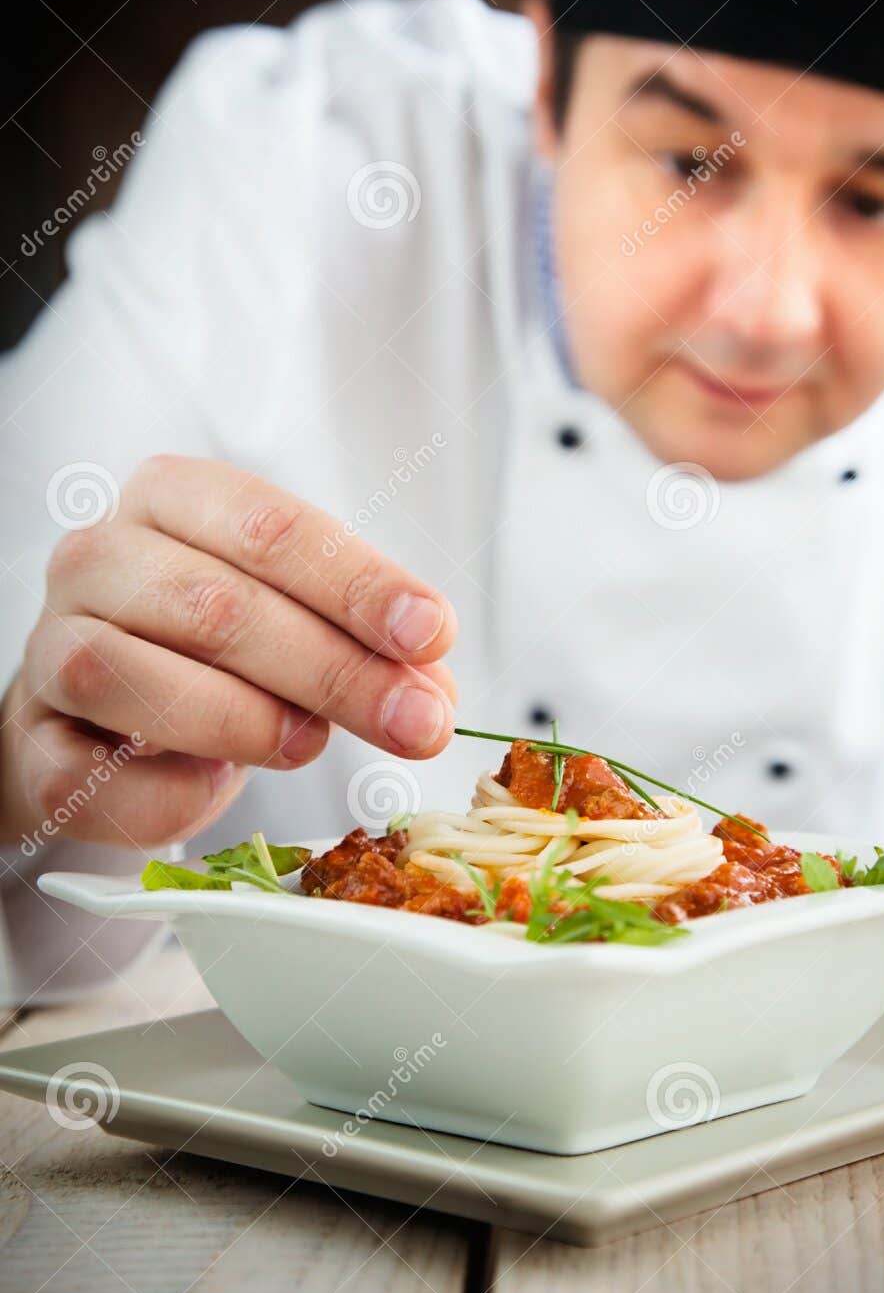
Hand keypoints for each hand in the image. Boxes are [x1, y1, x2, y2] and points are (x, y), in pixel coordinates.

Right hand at [3, 456, 456, 848]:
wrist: (100, 725)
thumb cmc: (209, 656)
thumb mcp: (300, 628)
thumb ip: (369, 650)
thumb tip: (434, 695)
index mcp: (173, 499)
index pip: (272, 528)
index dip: (359, 585)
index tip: (432, 634)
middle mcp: (100, 557)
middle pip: (220, 606)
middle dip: (335, 671)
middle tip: (416, 723)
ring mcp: (51, 648)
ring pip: (141, 677)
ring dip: (246, 721)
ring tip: (310, 746)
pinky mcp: (33, 742)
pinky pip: (96, 776)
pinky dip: (171, 793)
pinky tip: (218, 790)